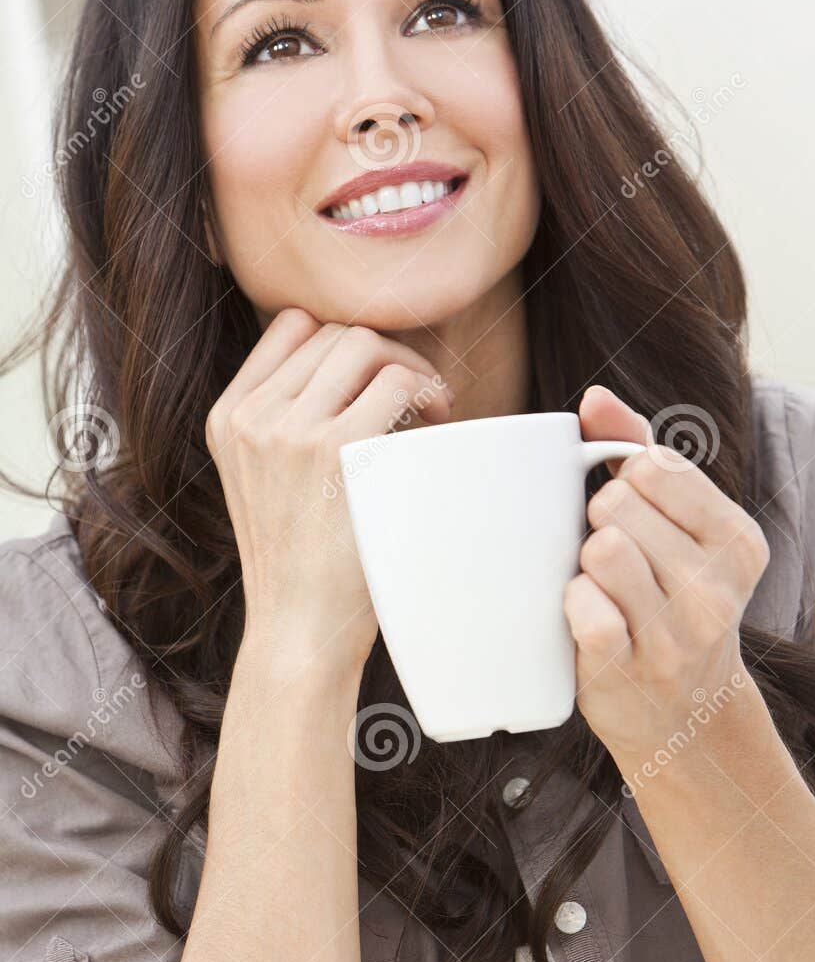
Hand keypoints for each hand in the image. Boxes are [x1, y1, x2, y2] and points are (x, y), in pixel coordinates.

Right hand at [205, 310, 453, 682]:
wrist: (297, 633)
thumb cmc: (302, 570)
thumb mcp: (266, 486)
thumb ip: (287, 431)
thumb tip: (356, 382)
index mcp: (227, 418)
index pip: (291, 327)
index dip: (346, 341)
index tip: (377, 380)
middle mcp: (249, 416)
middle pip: (334, 331)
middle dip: (389, 352)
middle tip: (421, 398)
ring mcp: (286, 431)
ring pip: (364, 344)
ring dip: (411, 366)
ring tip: (434, 411)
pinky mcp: (332, 451)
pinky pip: (394, 383)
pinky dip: (427, 391)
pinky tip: (439, 423)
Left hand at [562, 384, 769, 770]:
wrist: (681, 713)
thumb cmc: (668, 598)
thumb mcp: (676, 526)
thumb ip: (636, 450)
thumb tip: (594, 398)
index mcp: (737, 541)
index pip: (655, 465)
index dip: (625, 483)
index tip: (636, 516)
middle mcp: (718, 588)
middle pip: (617, 504)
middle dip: (601, 522)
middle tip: (614, 559)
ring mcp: (676, 635)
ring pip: (602, 550)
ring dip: (585, 565)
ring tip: (603, 589)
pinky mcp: (628, 670)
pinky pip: (584, 605)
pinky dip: (574, 605)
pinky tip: (589, 619)